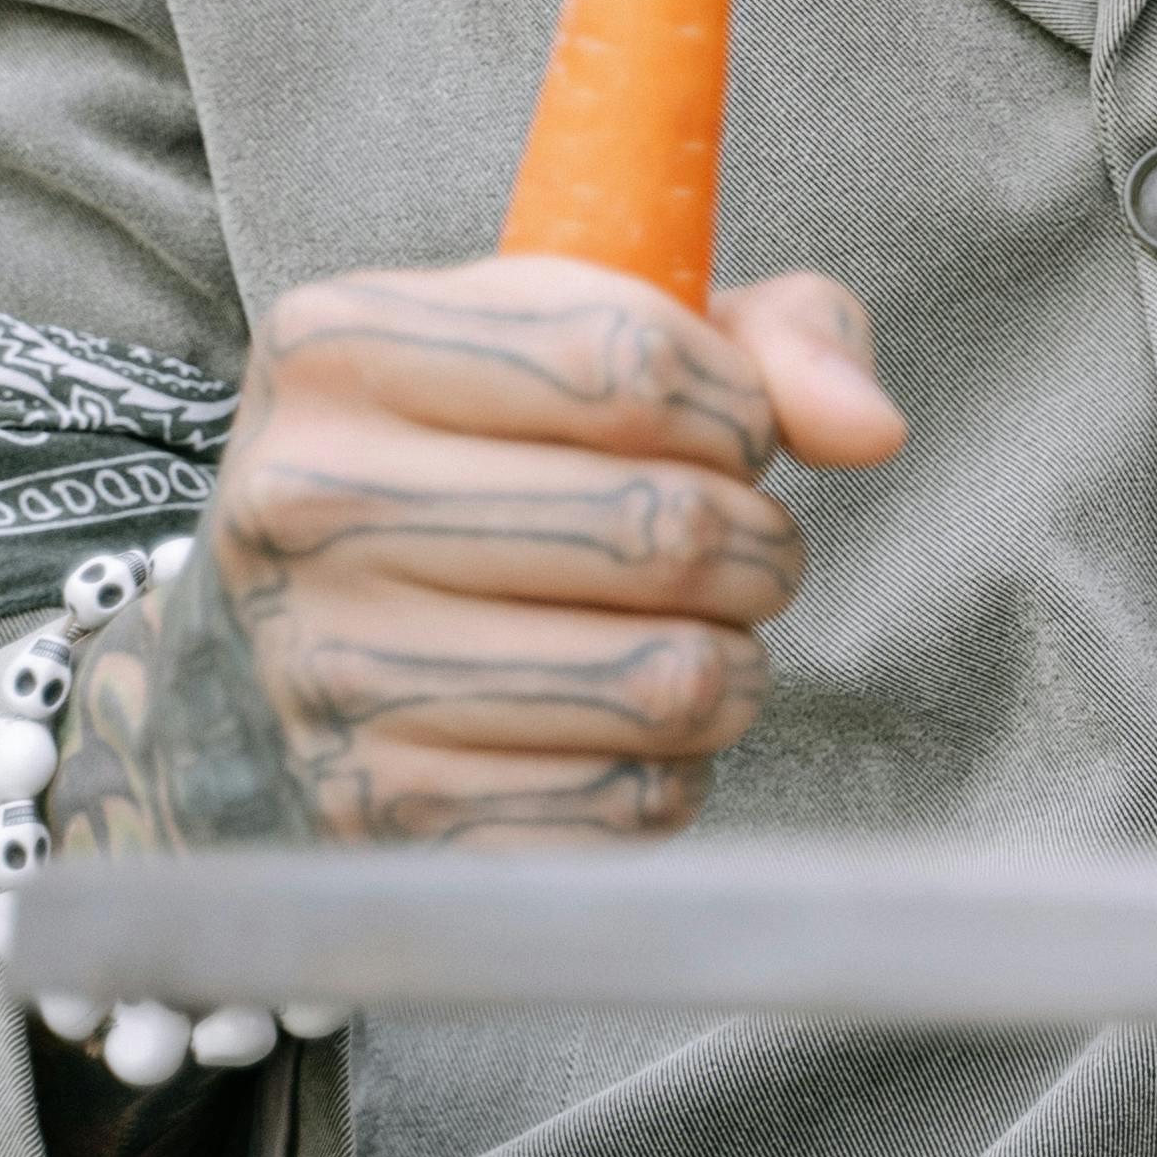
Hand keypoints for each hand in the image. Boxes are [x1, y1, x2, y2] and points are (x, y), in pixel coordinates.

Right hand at [43, 255, 906, 854]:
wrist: (286, 645)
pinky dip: (672, 770)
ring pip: (669, 678)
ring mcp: (325, 673)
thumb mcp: (601, 338)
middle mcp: (301, 504)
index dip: (736, 403)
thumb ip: (771, 342)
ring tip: (693, 632)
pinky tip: (622, 725)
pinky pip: (628, 806)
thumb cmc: (487, 458)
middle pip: (661, 525)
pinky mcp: (375, 818)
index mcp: (337, 344)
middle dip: (757, 541)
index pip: (628, 360)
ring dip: (734, 660)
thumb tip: (870, 430)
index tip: (731, 427)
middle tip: (736, 546)